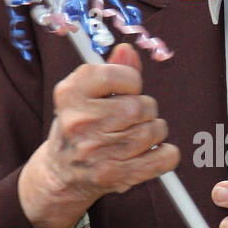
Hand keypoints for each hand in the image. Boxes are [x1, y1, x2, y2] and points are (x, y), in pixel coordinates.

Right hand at [18, 42, 178, 227]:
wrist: (60, 174)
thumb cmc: (79, 127)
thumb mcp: (84, 94)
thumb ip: (111, 70)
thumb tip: (128, 51)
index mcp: (70, 94)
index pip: (126, 77)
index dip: (132, 83)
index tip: (124, 92)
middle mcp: (81, 122)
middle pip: (143, 106)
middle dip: (144, 110)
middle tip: (129, 119)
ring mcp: (97, 152)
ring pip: (155, 130)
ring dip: (153, 132)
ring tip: (135, 136)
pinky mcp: (116, 176)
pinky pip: (164, 157)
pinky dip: (167, 154)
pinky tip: (152, 153)